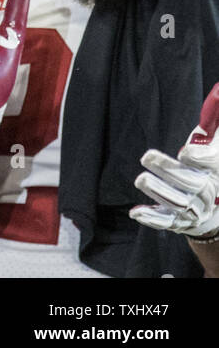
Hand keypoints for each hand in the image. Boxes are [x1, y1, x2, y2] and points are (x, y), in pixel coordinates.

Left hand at [131, 82, 218, 240]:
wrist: (216, 209)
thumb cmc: (209, 169)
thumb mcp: (214, 147)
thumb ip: (213, 124)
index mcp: (216, 171)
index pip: (211, 164)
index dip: (201, 159)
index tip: (186, 152)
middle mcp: (206, 191)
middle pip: (190, 183)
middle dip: (168, 170)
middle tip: (146, 156)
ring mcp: (194, 209)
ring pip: (178, 203)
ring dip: (158, 192)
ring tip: (141, 179)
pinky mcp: (179, 222)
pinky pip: (167, 223)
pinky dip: (152, 219)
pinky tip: (136, 213)